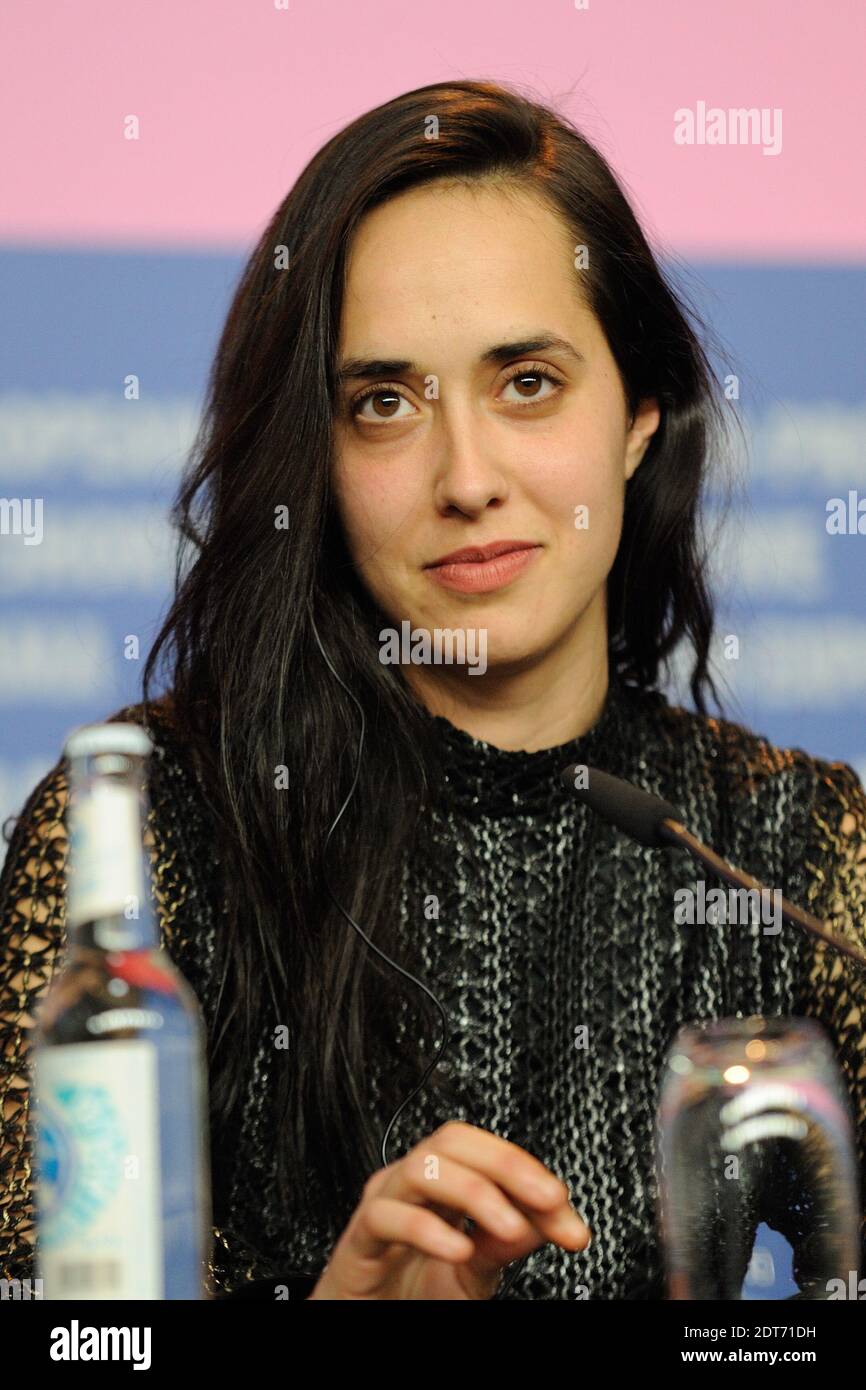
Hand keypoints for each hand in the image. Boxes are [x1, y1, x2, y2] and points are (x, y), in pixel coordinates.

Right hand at [306, 1121, 590, 1298]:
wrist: (367, 1323)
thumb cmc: (412, 1294)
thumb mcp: (475, 1270)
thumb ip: (506, 1241)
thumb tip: (552, 1217)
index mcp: (441, 1182)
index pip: (488, 1153)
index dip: (530, 1173)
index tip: (566, 1210)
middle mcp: (411, 1183)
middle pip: (453, 1141)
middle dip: (507, 1165)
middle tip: (548, 1200)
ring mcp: (382, 1205)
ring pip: (421, 1168)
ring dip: (474, 1192)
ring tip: (510, 1227)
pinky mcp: (358, 1239)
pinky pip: (385, 1217)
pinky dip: (426, 1228)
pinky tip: (458, 1248)